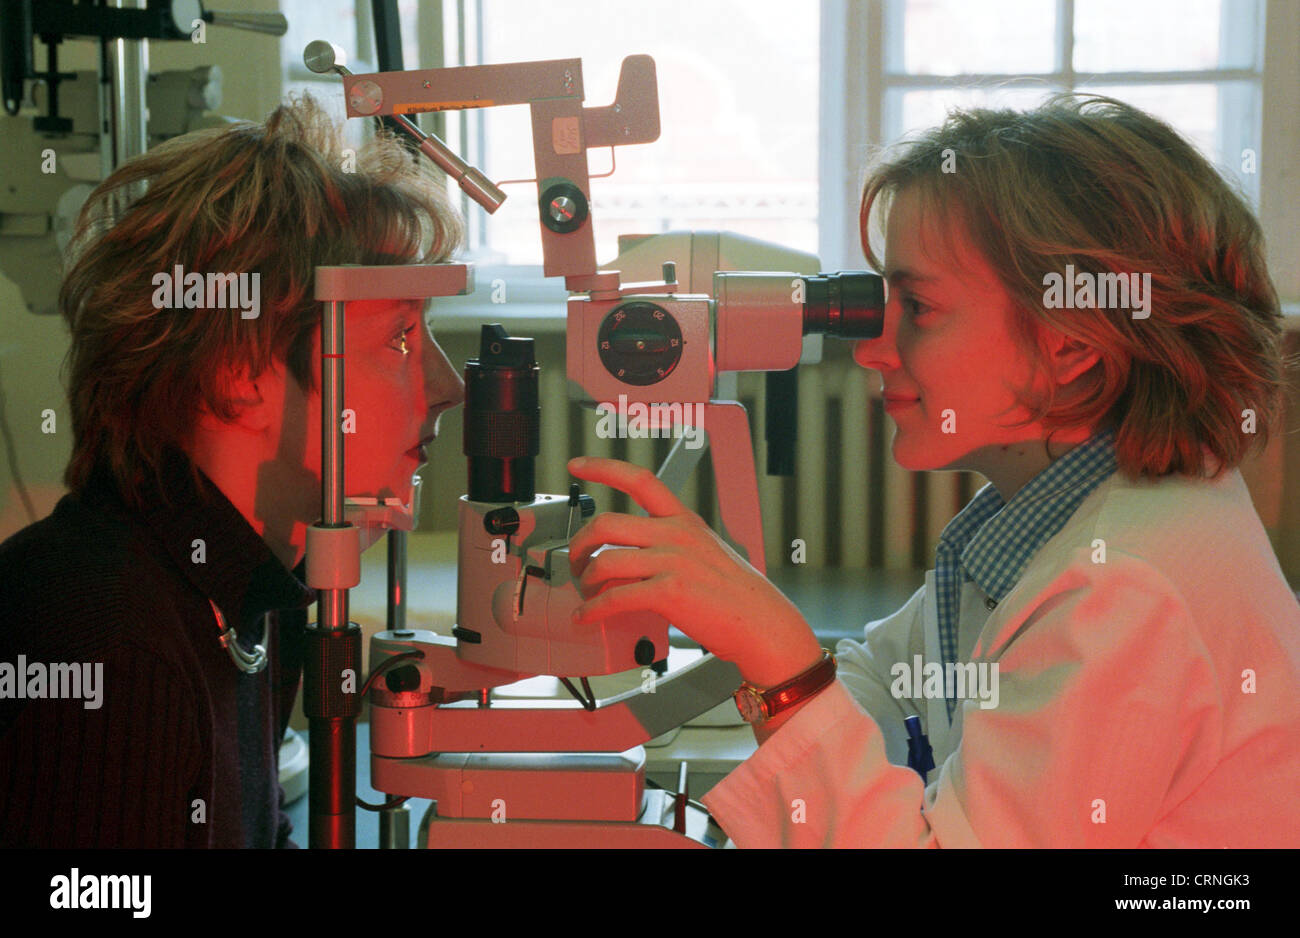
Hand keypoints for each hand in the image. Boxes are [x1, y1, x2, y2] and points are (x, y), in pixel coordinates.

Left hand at [566, 456, 822, 687]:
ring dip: (585, 582)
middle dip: (579, 544)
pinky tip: (586, 617)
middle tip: (576, 562)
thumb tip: (628, 560)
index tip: (577, 465)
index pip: (640, 480)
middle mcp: (676, 534)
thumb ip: (669, 547)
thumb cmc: (734, 595)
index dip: (604, 468)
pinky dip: (593, 610)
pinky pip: (615, 597)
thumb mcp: (704, 552)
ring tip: (585, 596)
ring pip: (605, 561)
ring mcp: (673, 561)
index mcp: (684, 520)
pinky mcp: (669, 592)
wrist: (761, 623)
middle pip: (607, 524)